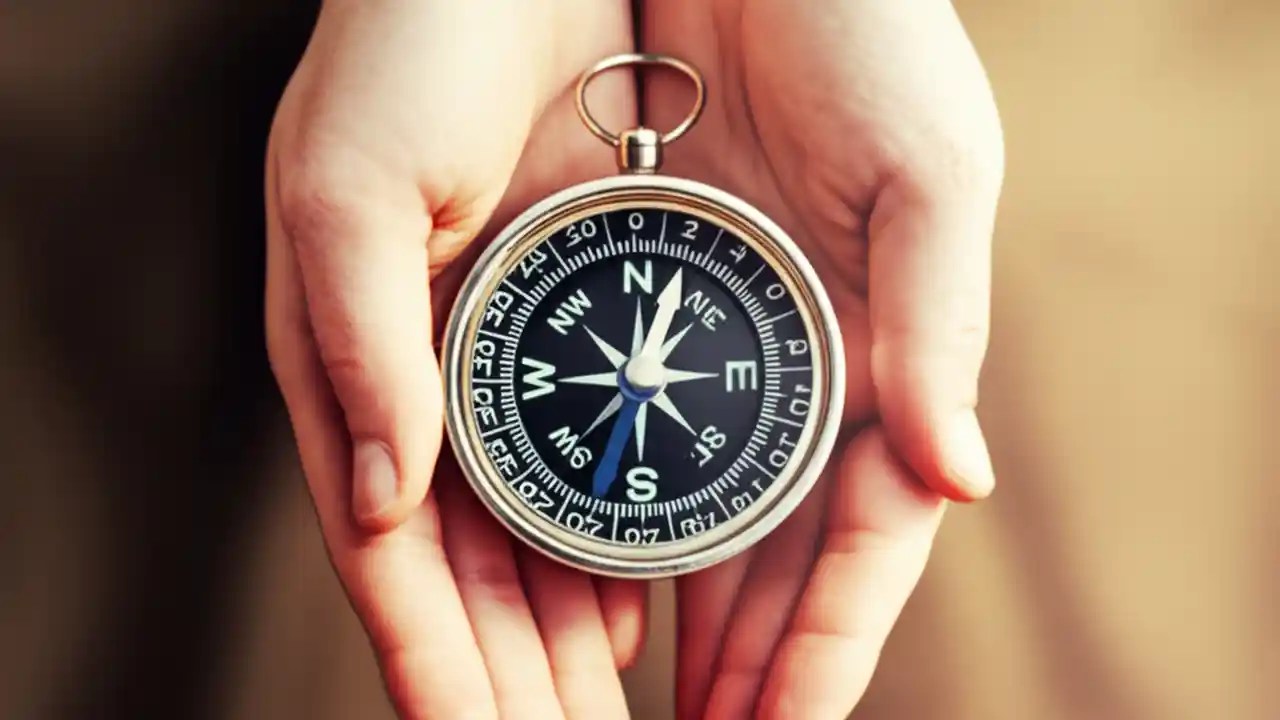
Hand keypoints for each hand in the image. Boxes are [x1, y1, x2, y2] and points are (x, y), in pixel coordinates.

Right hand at [263, 2, 644, 716]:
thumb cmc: (404, 44)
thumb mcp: (353, 188)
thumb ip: (360, 347)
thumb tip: (379, 504)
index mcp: (352, 362)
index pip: (388, 554)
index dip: (428, 661)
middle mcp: (422, 384)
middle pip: (462, 573)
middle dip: (506, 681)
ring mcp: (494, 367)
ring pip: (524, 542)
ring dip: (556, 638)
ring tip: (601, 714)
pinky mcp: (565, 334)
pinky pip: (583, 471)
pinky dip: (601, 550)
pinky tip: (632, 611)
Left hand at [641, 1, 1003, 716]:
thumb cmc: (864, 38)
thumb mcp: (925, 173)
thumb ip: (941, 322)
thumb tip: (964, 479)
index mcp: (889, 353)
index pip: (868, 534)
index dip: (831, 639)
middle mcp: (810, 369)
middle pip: (784, 550)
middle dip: (754, 656)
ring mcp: (730, 349)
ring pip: (710, 514)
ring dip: (689, 613)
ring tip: (655, 699)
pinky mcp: (652, 307)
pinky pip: (635, 435)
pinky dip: (620, 513)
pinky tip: (591, 577)